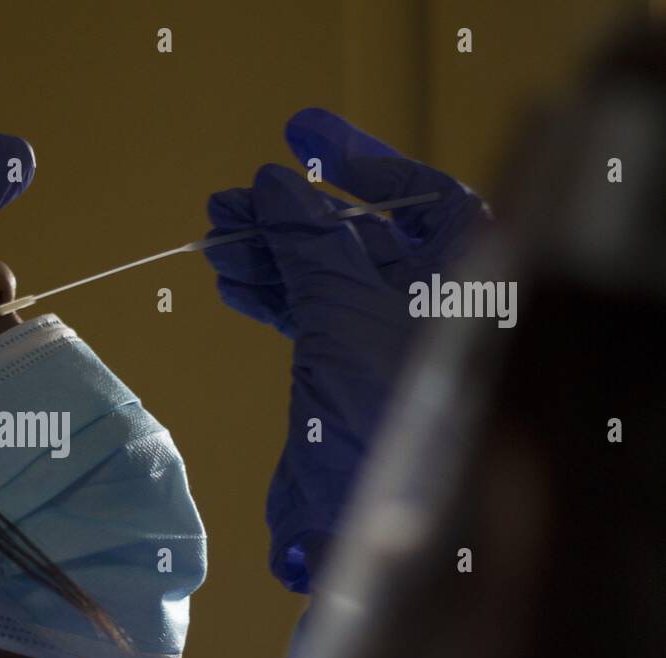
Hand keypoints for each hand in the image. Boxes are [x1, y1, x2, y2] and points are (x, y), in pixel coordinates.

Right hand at [204, 108, 488, 591]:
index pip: (412, 191)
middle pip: (353, 233)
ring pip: (321, 274)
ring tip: (214, 242)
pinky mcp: (350, 367)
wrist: (379, 506)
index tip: (300, 134)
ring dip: (266, 256)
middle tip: (227, 203)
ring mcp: (388, 332)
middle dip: (287, 216)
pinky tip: (230, 280)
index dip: (354, 161)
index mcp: (459, 267)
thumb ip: (306, 237)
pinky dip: (269, 295)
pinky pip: (308, 313)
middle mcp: (431, 295)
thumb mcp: (344, 299)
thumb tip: (272, 185)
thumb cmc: (388, 394)